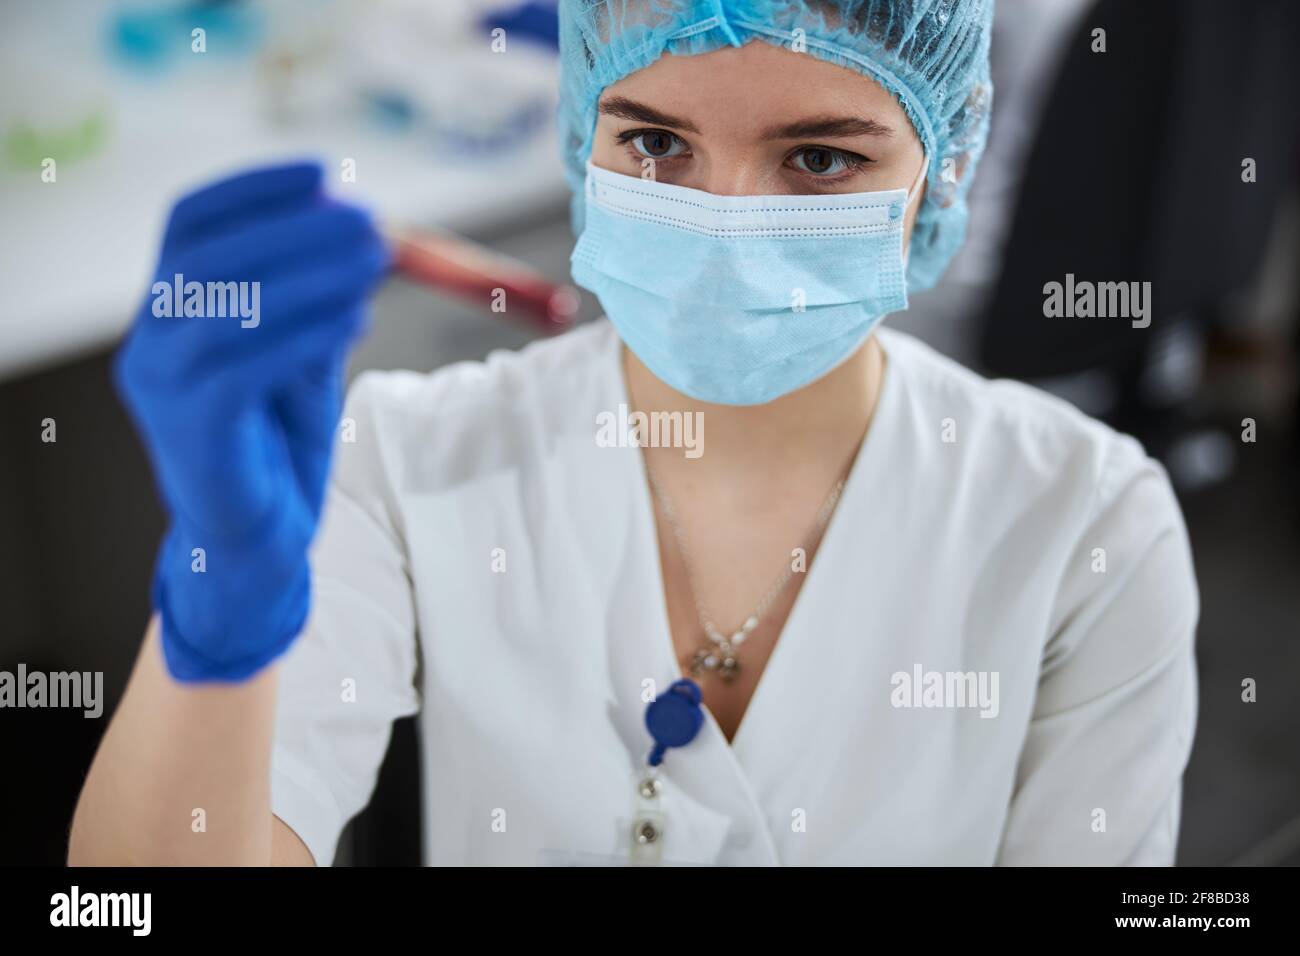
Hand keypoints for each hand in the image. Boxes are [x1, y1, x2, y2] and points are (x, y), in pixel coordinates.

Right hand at [114, 161, 388, 680]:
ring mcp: (162, 386)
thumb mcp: (302, 354)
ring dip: (309, 274)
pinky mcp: (191, 430)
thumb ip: (318, 299)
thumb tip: (366, 231)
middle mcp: (151, 340)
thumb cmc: (279, 441)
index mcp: (169, 309)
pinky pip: (245, 367)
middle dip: (294, 228)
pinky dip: (305, 334)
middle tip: (369, 220)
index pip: (192, 222)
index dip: (257, 187)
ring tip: (375, 258)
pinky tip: (357, 317)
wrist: (260, 538)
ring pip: (225, 307)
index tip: (328, 172)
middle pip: (210, 256)